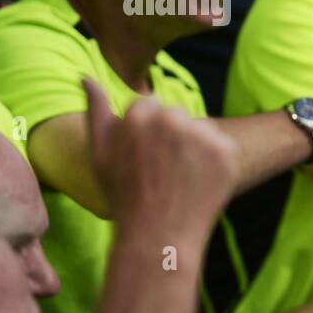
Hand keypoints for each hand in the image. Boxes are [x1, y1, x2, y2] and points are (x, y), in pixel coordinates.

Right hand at [83, 78, 234, 237]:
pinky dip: (215, 162)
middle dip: (172, 137)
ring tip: (180, 179)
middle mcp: (171, 118)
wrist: (158, 235)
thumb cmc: (123, 195)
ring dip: (195, 147)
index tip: (144, 159)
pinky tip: (199, 183)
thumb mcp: (99, 152)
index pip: (149, 108)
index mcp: (138, 114)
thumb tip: (85, 77)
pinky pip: (222, 146)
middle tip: (162, 172)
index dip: (147, 136)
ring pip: (200, 130)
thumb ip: (95, 109)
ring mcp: (201, 134)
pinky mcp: (226, 151)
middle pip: (176, 116)